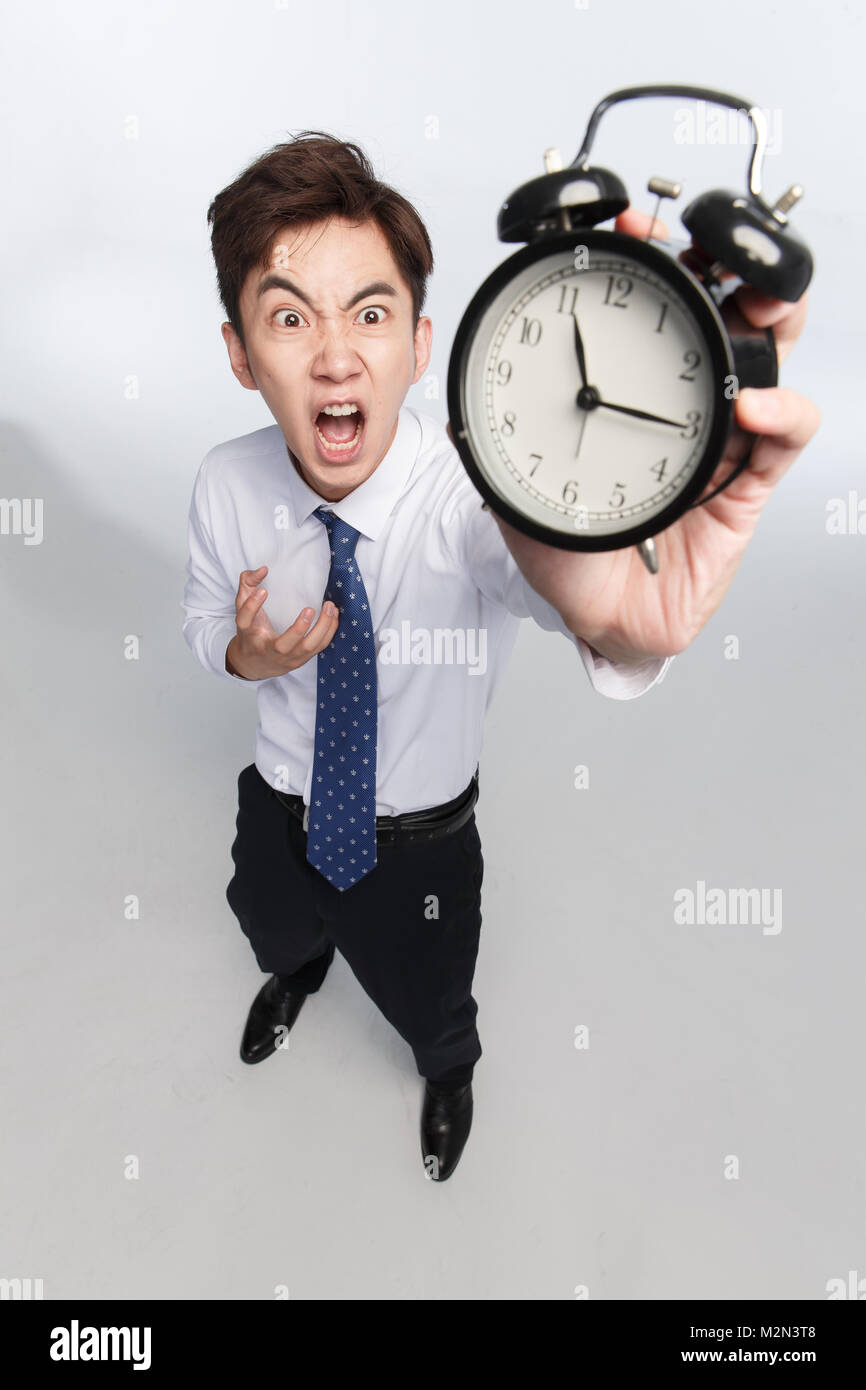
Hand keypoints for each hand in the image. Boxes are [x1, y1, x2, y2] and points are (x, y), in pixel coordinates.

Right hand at [226, 565, 338, 678]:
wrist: (254, 665)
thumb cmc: (251, 631)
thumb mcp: (242, 608)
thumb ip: (247, 583)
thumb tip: (263, 569)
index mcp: (249, 634)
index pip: (244, 621)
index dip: (252, 607)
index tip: (263, 591)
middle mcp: (267, 649)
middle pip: (283, 646)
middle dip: (299, 629)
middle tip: (310, 609)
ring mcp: (286, 658)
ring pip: (307, 648)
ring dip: (322, 628)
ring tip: (330, 607)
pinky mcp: (300, 660)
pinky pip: (318, 648)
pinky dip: (329, 631)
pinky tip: (333, 615)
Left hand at [448, 205, 820, 663]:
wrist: (593, 616)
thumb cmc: (563, 547)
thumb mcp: (511, 481)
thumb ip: (492, 441)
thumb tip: (454, 405)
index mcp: (627, 390)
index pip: (647, 307)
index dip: (647, 256)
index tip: (626, 223)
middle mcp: (682, 405)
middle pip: (722, 315)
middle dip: (729, 265)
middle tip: (712, 243)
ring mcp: (719, 441)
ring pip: (769, 360)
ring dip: (775, 320)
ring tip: (762, 302)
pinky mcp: (745, 486)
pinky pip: (782, 440)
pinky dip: (782, 414)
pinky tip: (759, 406)